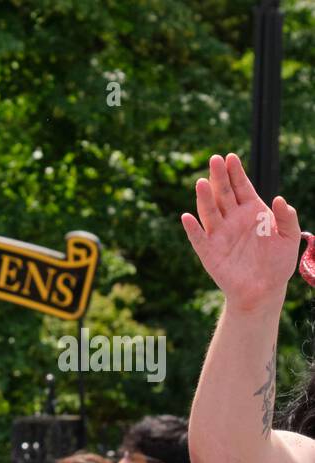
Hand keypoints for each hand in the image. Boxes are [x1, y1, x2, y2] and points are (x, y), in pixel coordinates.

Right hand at [181, 153, 301, 311]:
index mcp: (252, 212)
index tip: (231, 157)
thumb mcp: (289, 237)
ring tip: (202, 182)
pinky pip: (198, 238)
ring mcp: (219, 235)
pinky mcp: (209, 252)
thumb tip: (278, 199)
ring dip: (204, 198)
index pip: (242, 187)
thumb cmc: (277, 263)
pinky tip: (187, 217)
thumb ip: (287, 217)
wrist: (264, 290)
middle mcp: (233, 220)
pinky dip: (192, 228)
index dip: (236, 173)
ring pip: (210, 211)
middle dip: (219, 177)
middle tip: (214, 160)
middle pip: (223, 194)